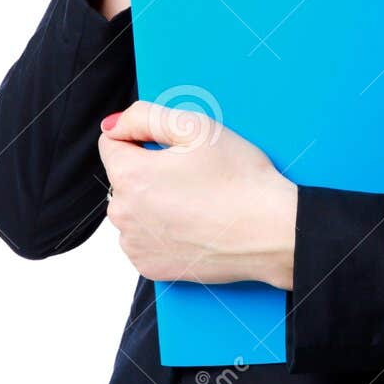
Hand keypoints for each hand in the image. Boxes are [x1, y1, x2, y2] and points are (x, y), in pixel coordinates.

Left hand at [98, 101, 296, 289]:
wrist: (271, 233)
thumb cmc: (240, 179)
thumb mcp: (197, 127)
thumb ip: (144, 116)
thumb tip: (112, 125)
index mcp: (130, 176)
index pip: (112, 143)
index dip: (143, 138)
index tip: (173, 149)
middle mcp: (124, 214)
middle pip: (122, 179)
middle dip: (148, 171)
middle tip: (193, 175)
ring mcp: (136, 245)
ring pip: (133, 210)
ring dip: (153, 202)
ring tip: (196, 202)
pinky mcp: (151, 267)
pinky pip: (144, 239)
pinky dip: (161, 231)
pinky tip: (193, 226)